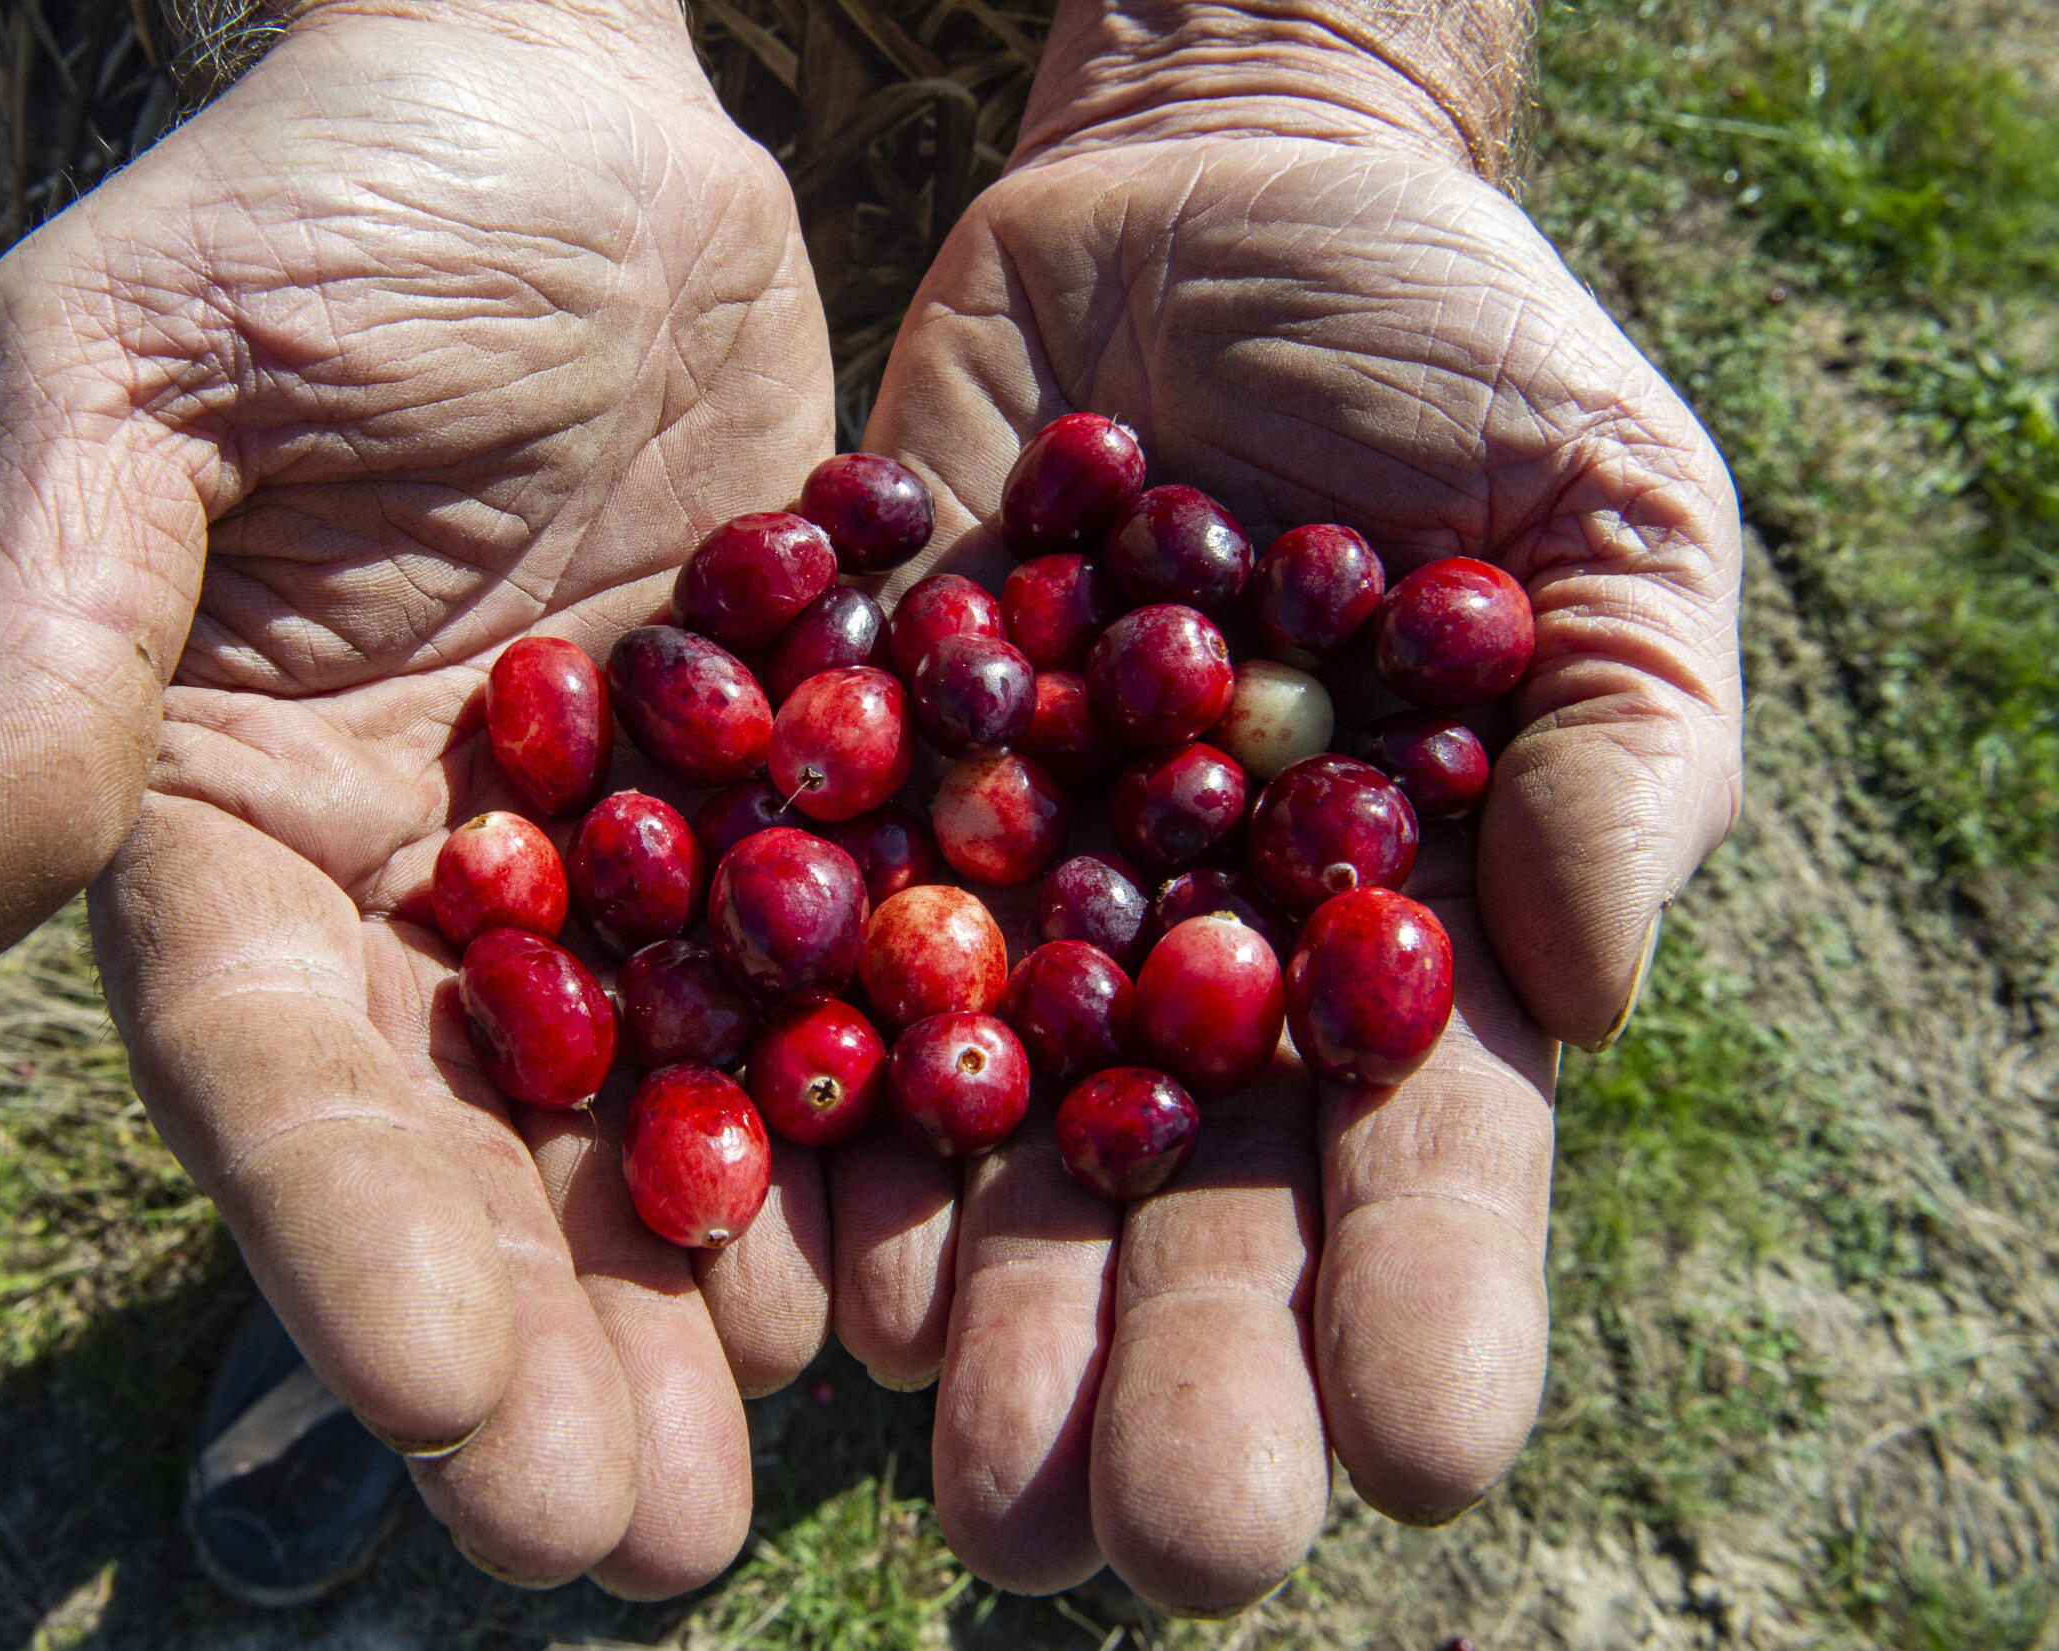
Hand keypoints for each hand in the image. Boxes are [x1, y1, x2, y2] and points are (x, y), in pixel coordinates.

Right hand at [0, 0, 835, 1594]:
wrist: (553, 97)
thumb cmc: (308, 205)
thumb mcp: (125, 384)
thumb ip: (35, 645)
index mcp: (232, 824)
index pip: (272, 1070)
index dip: (344, 1243)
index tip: (438, 1404)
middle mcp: (420, 888)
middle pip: (473, 1154)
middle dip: (540, 1351)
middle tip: (621, 1547)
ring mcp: (615, 857)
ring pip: (663, 1114)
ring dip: (713, 1297)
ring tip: (770, 1483)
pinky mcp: (781, 793)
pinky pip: (836, 973)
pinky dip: (881, 1114)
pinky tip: (935, 1257)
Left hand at [835, 3, 1742, 1612]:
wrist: (1200, 214)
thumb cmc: (1448, 356)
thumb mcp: (1598, 506)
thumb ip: (1620, 735)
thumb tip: (1582, 975)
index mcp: (1392, 936)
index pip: (1424, 1154)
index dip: (1427, 1295)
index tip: (1421, 1446)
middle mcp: (1189, 965)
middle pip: (1189, 1209)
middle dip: (1177, 1373)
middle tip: (1149, 1539)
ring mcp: (1015, 904)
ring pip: (994, 1153)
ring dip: (981, 1315)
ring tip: (966, 1472)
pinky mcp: (856, 809)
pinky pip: (821, 983)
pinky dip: (806, 1111)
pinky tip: (794, 1251)